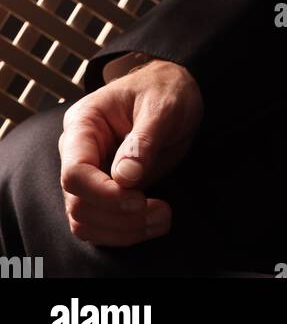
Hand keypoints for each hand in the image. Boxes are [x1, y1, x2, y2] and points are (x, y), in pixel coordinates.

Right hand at [58, 58, 203, 246]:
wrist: (175, 91)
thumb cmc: (166, 90)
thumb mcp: (162, 106)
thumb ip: (143, 140)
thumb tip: (124, 178)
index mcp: (84, 123)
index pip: (75, 172)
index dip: (104, 194)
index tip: (139, 200)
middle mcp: (78, 152)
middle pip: (78, 203)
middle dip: (119, 217)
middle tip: (161, 211)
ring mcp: (89, 174)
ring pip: (85, 222)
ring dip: (124, 231)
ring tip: (162, 219)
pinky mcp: (103, 191)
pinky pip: (100, 225)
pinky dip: (126, 233)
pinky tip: (154, 223)